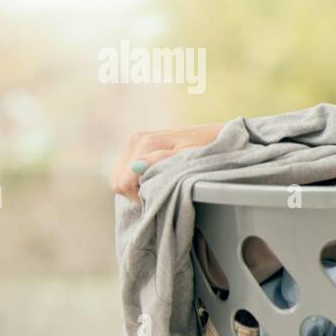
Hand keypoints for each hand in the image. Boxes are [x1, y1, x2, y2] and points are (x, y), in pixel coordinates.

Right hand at [110, 122, 224, 203]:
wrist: (217, 136)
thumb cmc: (207, 151)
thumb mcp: (189, 160)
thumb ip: (162, 164)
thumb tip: (137, 168)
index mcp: (145, 143)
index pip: (124, 182)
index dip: (140, 197)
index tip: (160, 199)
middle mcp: (136, 139)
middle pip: (118, 179)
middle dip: (136, 192)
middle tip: (161, 193)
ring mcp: (136, 141)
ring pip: (120, 176)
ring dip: (137, 186)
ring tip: (161, 185)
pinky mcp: (138, 145)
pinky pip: (127, 170)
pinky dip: (138, 179)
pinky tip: (156, 179)